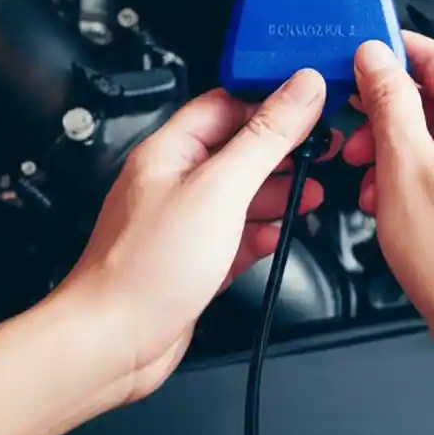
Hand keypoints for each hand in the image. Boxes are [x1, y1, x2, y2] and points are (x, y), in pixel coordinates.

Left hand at [54, 70, 329, 407]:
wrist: (113, 343)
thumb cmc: (143, 269)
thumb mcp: (220, 189)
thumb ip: (265, 137)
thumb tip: (300, 90)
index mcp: (170, 151)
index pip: (226, 102)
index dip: (271, 97)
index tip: (312, 99)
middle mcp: (173, 183)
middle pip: (238, 148)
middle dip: (282, 148)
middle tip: (321, 149)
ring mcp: (182, 224)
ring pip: (240, 195)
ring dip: (277, 192)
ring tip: (310, 191)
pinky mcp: (193, 263)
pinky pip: (235, 237)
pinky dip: (260, 234)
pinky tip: (277, 235)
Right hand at [342, 32, 433, 367]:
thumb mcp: (402, 168)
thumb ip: (388, 103)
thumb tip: (377, 58)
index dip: (390, 53)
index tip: (355, 60)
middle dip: (386, 117)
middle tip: (352, 139)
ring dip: (395, 154)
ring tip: (370, 187)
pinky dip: (415, 180)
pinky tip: (392, 207)